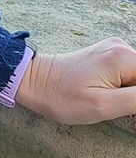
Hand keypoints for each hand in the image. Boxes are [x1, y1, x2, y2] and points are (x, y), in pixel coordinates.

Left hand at [15, 39, 135, 123]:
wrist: (33, 81)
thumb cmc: (62, 97)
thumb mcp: (104, 106)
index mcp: (124, 57)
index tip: (129, 109)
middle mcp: (123, 47)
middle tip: (123, 110)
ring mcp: (115, 49)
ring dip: (134, 94)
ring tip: (118, 106)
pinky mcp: (109, 54)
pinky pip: (131, 72)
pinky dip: (130, 88)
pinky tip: (115, 99)